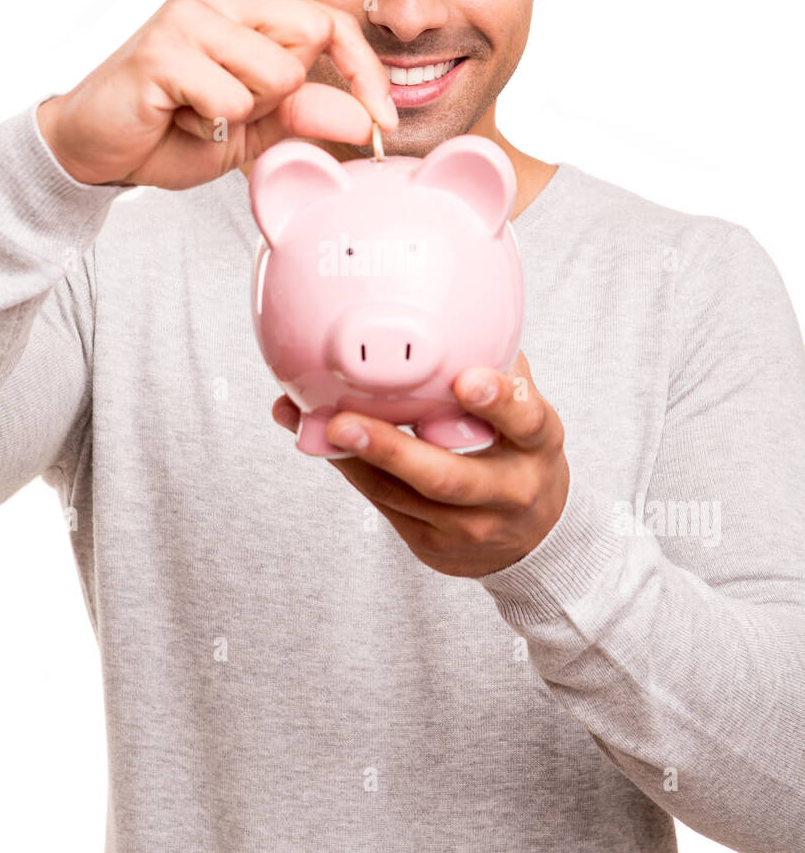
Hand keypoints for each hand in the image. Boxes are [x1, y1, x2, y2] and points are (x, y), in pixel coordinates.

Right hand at [36, 0, 396, 188]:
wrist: (96, 149)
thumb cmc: (173, 129)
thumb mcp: (256, 128)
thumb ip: (307, 114)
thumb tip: (367, 119)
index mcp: (241, 1)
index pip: (327, 21)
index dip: (362, 70)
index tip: (385, 117)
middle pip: (306, 47)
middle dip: (282, 98)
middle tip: (228, 109)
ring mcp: (186, 15)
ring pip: (275, 76)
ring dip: (243, 114)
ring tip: (198, 111)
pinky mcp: (163, 49)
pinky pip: (232, 99)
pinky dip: (211, 125)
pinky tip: (176, 116)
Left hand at [272, 352, 569, 577]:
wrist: (532, 538)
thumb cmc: (518, 452)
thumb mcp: (525, 411)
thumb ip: (496, 364)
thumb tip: (447, 307)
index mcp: (538, 444)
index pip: (525, 419)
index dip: (497, 400)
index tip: (466, 378)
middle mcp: (510, 492)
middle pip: (446, 477)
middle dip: (391, 450)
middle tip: (345, 421)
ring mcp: (470, 527)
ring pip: (399, 495)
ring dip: (352, 459)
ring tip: (315, 426)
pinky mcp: (432, 545)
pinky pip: (382, 505)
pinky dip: (350, 469)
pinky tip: (322, 440)